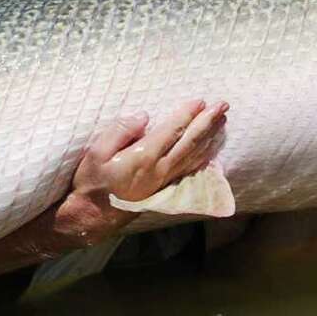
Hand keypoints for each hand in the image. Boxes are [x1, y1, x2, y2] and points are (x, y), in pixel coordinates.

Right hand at [53, 99, 228, 243]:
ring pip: (194, 156)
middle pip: (190, 143)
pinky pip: (191, 169)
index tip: (200, 101)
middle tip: (223, 105)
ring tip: (222, 120)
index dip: (187, 115)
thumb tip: (144, 117)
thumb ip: (119, 131)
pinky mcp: (165, 187)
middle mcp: (159, 169)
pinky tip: (212, 148)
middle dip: (207, 122)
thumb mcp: (96, 152)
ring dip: (210, 136)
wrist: (93, 214)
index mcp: (143, 158)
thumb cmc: (93, 180)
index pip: (171, 132)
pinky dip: (204, 157)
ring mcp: (165, 180)